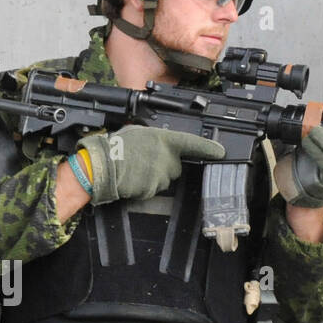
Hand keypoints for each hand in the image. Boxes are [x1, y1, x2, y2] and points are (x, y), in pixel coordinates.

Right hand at [79, 126, 225, 204]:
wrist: (102, 166)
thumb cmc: (115, 147)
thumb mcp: (138, 132)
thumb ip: (155, 138)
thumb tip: (160, 143)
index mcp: (164, 139)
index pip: (192, 143)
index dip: (208, 148)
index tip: (220, 152)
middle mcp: (166, 157)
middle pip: (176, 166)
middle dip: (165, 166)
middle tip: (145, 161)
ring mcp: (161, 175)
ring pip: (165, 179)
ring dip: (154, 177)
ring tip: (135, 169)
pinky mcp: (152, 189)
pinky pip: (153, 189)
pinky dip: (145, 187)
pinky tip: (133, 179)